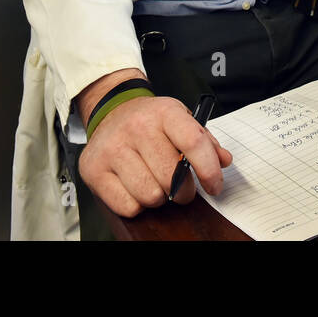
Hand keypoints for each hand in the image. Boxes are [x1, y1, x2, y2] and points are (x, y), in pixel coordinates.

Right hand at [78, 94, 232, 216]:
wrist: (111, 111)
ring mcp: (112, 148)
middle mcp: (136, 127)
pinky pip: (128, 206)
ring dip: (159, 198)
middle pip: (171, 177)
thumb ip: (205, 141)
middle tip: (181, 188)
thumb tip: (223, 161)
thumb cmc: (150, 121)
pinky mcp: (94, 169)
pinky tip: (135, 187)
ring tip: (155, 183)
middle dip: (183, 191)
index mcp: (164, 112)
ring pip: (150, 195)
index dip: (209, 170)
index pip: (193, 142)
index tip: (214, 186)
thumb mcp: (180, 119)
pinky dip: (136, 205)